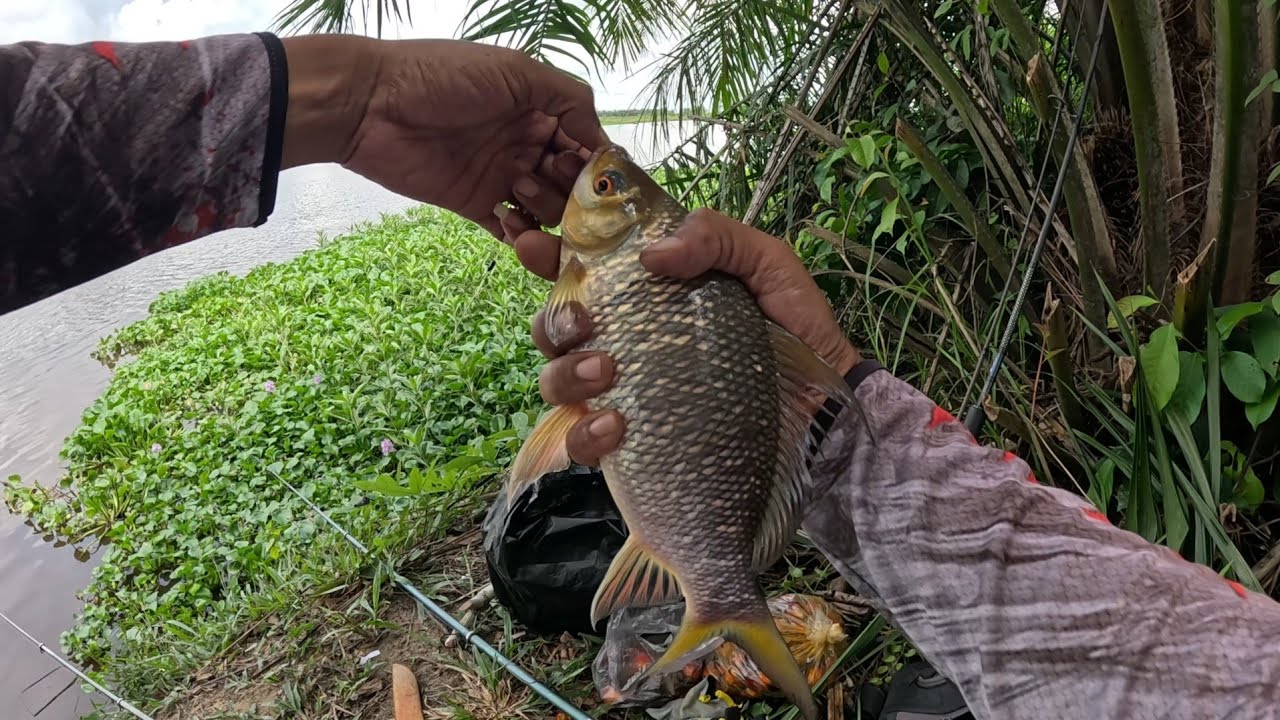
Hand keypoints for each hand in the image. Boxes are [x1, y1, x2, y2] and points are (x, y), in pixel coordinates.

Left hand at [280, 35, 608, 238]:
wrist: (369, 104)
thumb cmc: (441, 76)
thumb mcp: (515, 71)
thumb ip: (569, 100)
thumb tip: (604, 141)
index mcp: (539, 109)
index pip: (587, 144)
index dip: (597, 164)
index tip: (601, 177)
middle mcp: (525, 144)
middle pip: (572, 182)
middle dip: (573, 188)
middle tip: (548, 176)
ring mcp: (501, 176)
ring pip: (548, 209)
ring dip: (547, 208)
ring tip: (518, 190)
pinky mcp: (475, 204)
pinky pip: (513, 229)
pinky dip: (521, 235)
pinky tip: (514, 227)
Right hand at [527, 208, 861, 465]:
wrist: (829, 407)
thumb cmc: (798, 329)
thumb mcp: (766, 263)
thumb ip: (715, 238)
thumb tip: (651, 256)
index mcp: (649, 294)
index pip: (581, 270)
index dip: (545, 254)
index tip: (532, 241)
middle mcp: (629, 341)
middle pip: (555, 327)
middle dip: (554, 320)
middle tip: (585, 322)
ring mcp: (628, 394)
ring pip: (555, 381)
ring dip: (564, 373)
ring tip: (604, 372)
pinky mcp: (638, 444)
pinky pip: (584, 440)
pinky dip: (585, 432)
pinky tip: (614, 426)